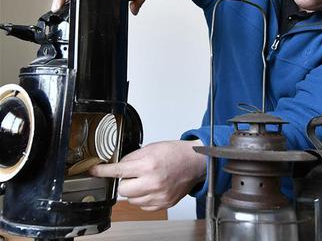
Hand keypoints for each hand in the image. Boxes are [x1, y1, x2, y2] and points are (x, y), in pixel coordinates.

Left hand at [89, 140, 205, 210]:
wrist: (195, 162)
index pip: (118, 170)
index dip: (103, 171)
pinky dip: (144, 198)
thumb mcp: (152, 148)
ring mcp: (159, 195)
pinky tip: (152, 188)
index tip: (94, 171)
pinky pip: (143, 206)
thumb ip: (133, 157)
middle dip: (125, 181)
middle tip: (135, 173)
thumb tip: (117, 166)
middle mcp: (153, 182)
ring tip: (146, 180)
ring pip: (131, 200)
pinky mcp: (163, 203)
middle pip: (123, 189)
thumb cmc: (176, 153)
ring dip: (134, 191)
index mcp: (149, 164)